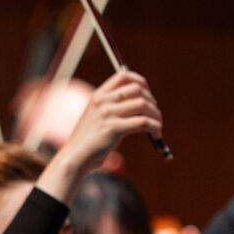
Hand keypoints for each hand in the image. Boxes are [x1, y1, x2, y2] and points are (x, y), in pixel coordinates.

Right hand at [40, 70, 162, 198]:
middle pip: (137, 89)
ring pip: (143, 105)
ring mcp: (107, 114)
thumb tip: (143, 105)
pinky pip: (143, 122)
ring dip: (156, 115)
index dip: (140, 81)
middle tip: (155, 114)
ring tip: (158, 126)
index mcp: (98, 96)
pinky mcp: (114, 128)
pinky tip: (156, 134)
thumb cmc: (89, 142)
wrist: (75, 158)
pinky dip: (154, 127)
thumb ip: (114, 109)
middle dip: (151, 101)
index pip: (123, 75)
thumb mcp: (98, 118)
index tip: (148, 94)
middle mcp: (102, 101)